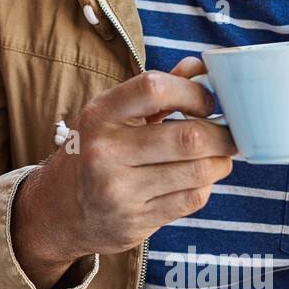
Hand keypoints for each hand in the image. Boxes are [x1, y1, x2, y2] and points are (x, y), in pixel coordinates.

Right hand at [12, 56, 237, 288]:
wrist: (56, 211)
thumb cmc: (91, 152)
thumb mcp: (110, 115)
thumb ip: (155, 91)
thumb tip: (199, 67)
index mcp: (99, 115)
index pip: (155, 87)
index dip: (194, 92)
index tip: (208, 101)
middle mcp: (105, 152)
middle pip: (189, 137)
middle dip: (223, 134)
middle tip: (232, 132)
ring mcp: (119, 191)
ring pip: (198, 172)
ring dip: (220, 162)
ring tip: (218, 155)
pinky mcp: (135, 221)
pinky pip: (191, 199)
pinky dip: (205, 186)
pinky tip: (197, 178)